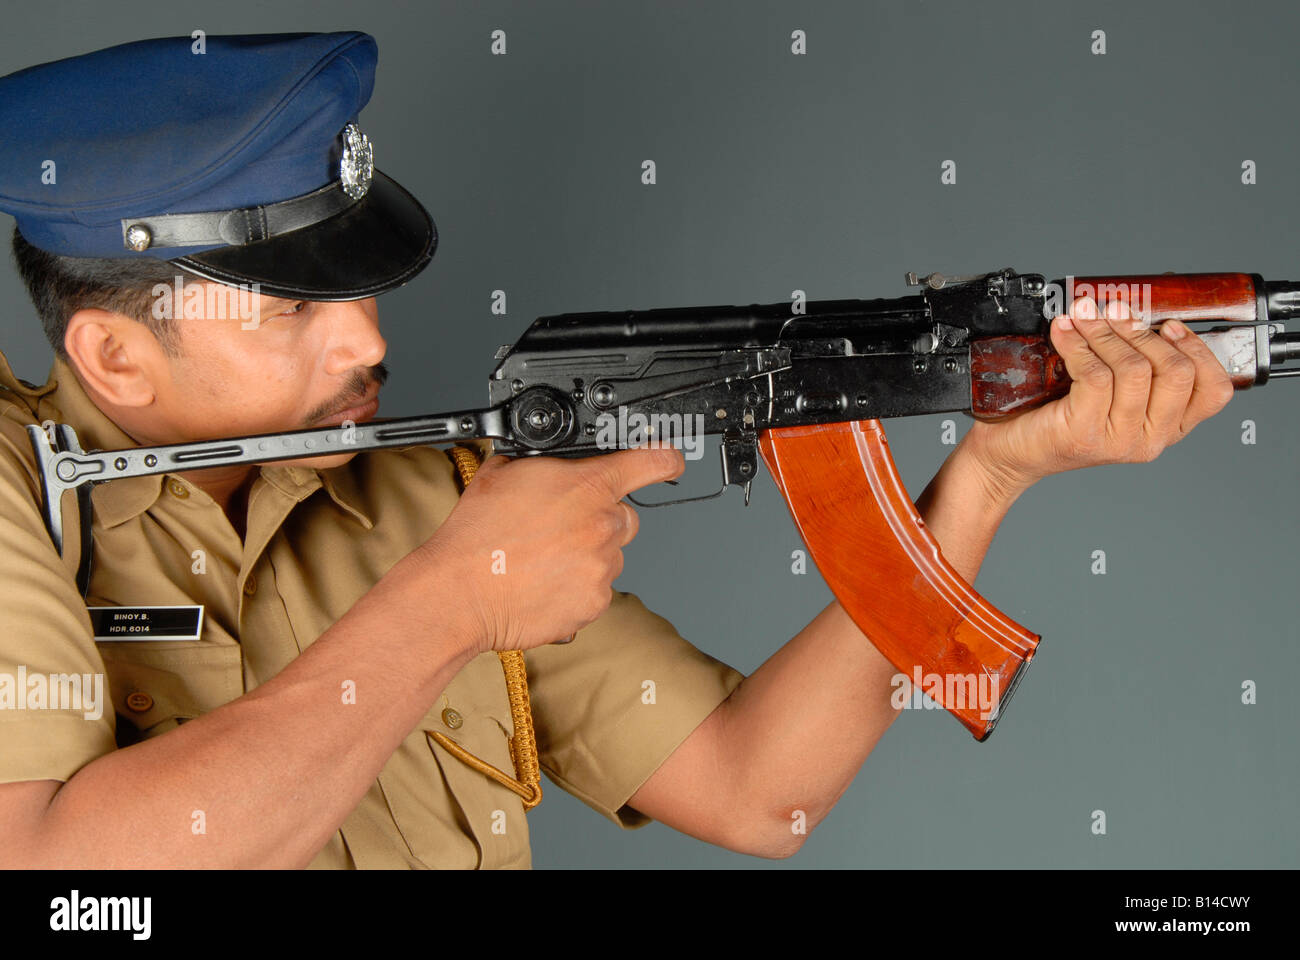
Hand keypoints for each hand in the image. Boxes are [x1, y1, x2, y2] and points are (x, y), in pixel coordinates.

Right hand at [418, 446, 684, 653]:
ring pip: (609, 556)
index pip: (651, 462)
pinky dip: (576, 588)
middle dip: (600, 520)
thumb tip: (550, 463)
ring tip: (541, 561)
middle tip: (561, 528)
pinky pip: (596, 591)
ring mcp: (601, 568)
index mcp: (587, 486)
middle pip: (625, 517)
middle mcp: (602, 526)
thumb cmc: (475, 537)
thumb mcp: (504, 473)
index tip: (670, 460)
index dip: (664, 458)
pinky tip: (543, 584)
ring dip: (585, 557)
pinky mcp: (593, 604)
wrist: (460, 593)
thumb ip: (542, 465)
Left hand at [965, 295, 1235, 493]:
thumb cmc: (1056, 416)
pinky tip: (1063, 330)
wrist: (1008, 453)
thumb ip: (1135, 366)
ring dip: (1105, 331)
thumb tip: (1133, 310)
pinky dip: (1078, 343)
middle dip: (1142, 331)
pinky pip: (1094, 374)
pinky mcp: (1083, 432)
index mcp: (1168, 429)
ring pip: (1134, 369)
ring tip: (1082, 314)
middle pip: (1176, 372)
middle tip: (1112, 310)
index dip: (1197, 350)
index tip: (1167, 325)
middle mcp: (1150, 440)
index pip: (1214, 391)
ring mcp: (1118, 441)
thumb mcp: (1109, 393)